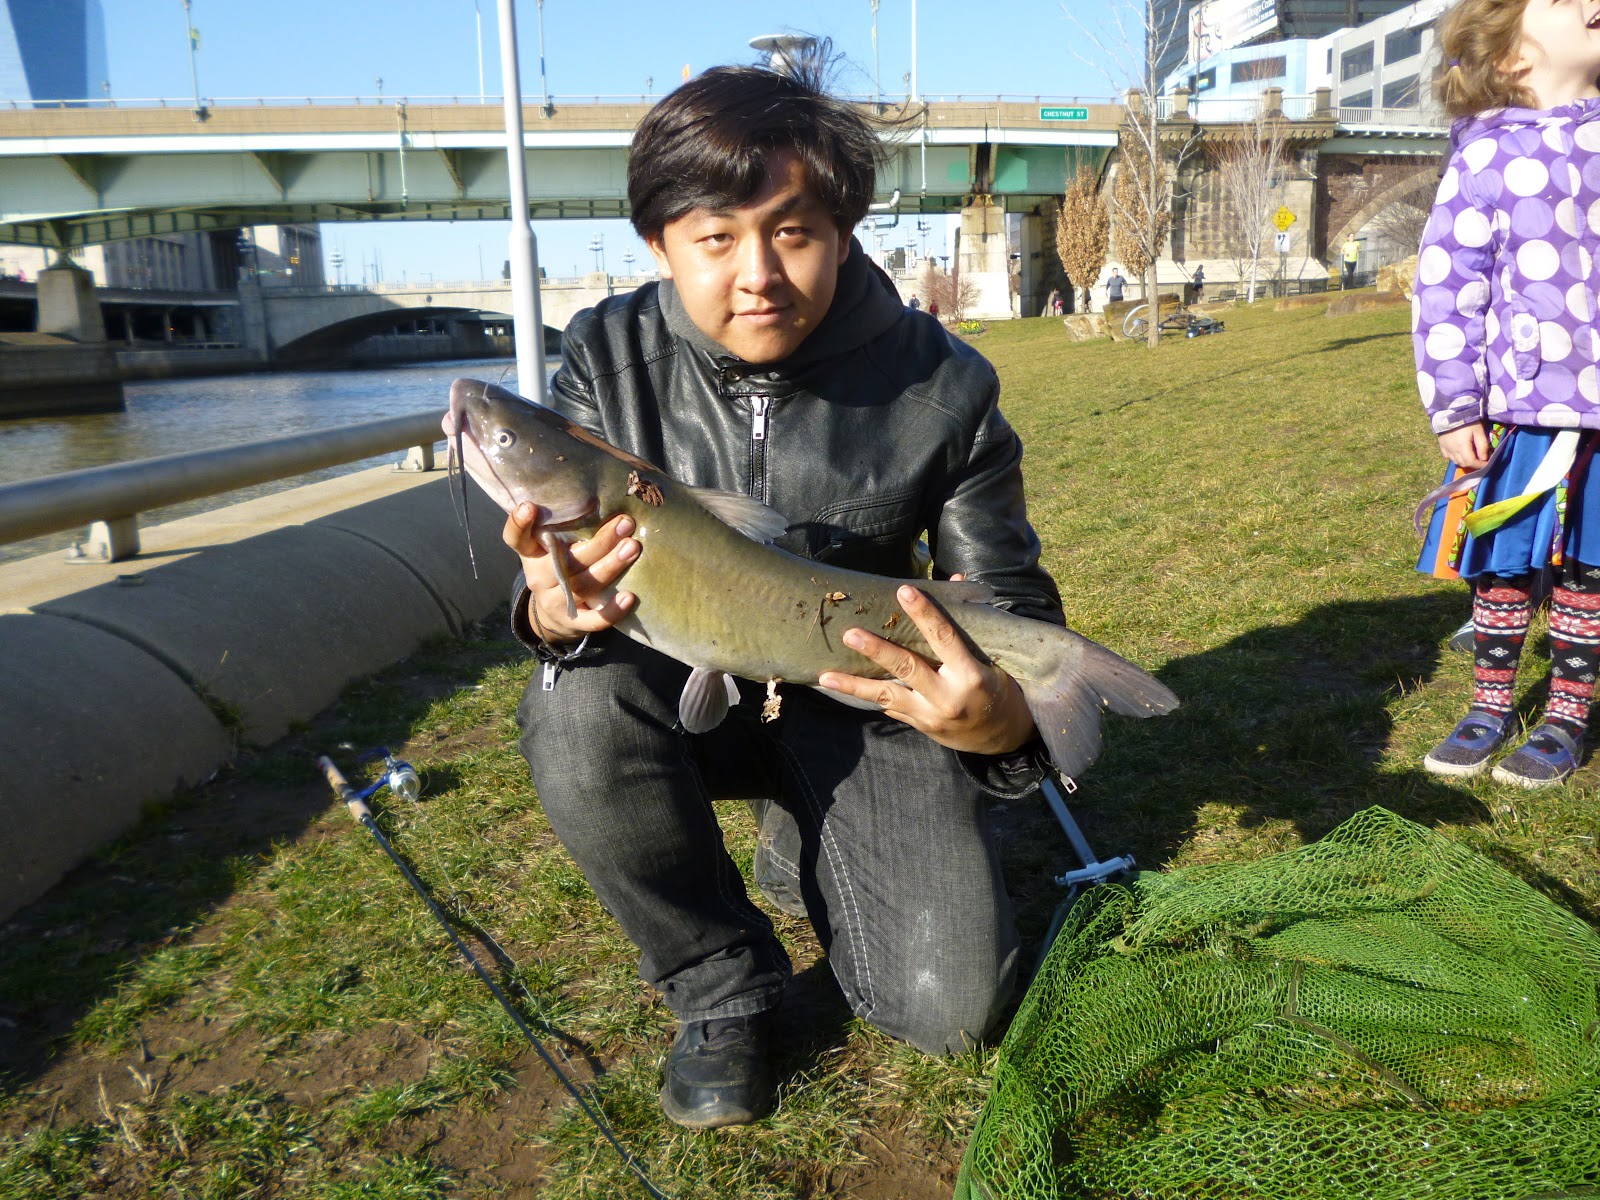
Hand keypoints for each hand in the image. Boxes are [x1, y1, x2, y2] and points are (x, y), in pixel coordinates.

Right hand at [503, 503, 638, 643]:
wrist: (555, 617)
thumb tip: (611, 496)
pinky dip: (611, 610)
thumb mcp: (556, 547)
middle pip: (564, 560)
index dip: (519, 524)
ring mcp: (553, 602)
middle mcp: (539, 577)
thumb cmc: (562, 567)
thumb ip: (570, 528)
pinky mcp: (571, 623)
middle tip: (625, 522)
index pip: (516, 538)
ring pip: (582, 584)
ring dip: (610, 566)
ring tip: (633, 547)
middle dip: (598, 541)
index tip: (529, 506)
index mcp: (532, 553)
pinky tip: (629, 597)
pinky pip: (591, 620)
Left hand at [817, 584, 1037, 755]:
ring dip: (855, 685)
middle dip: (877, 651)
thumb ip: (970, 621)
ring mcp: (931, 715)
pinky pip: (890, 708)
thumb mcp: (993, 657)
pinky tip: (843, 688)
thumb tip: (954, 578)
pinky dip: (868, 696)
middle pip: (907, 668)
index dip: (924, 614)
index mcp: (971, 674)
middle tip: (850, 635)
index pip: (944, 638)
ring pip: (888, 696)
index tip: (904, 592)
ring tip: (826, 676)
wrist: (1003, 736)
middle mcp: (948, 696)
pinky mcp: (921, 726)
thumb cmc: (1000, 688)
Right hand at [1438, 423, 1489, 469]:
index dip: (1480, 465)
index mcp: (1462, 447)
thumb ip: (1482, 445)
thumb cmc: (1467, 420)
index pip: (1471, 462)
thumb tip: (1484, 458)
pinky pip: (1448, 456)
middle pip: (1463, 463)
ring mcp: (1445, 448)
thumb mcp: (1478, 431)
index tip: (1487, 463)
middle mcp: (1452, 450)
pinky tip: (1459, 452)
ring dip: (1464, 461)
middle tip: (1480, 459)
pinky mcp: (1441, 445)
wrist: (1451, 411)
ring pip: (1455, 461)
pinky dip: (1455, 457)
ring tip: (1470, 455)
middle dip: (1473, 463)